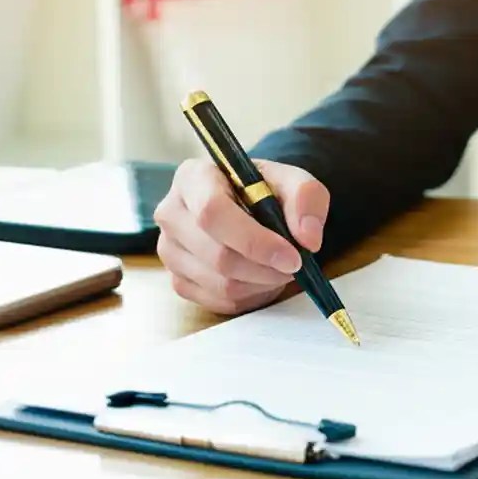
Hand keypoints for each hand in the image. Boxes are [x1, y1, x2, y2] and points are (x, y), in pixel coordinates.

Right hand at [154, 158, 329, 314]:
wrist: (252, 206)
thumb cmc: (267, 190)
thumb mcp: (295, 181)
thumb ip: (307, 199)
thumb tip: (307, 239)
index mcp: (193, 177)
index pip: (213, 212)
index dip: (255, 240)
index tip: (292, 256)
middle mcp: (172, 213)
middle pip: (218, 254)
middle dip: (266, 268)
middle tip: (295, 264)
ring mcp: (170, 250)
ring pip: (220, 283)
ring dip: (262, 282)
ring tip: (280, 267)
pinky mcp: (178, 280)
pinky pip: (219, 301)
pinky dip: (250, 295)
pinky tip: (262, 277)